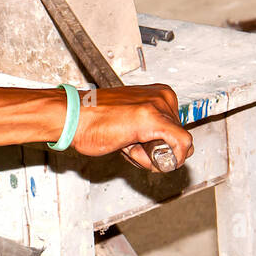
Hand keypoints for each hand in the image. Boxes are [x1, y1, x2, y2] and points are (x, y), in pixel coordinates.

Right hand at [70, 84, 193, 171]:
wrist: (73, 117)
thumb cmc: (92, 120)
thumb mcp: (129, 121)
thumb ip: (149, 132)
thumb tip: (169, 151)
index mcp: (159, 93)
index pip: (176, 128)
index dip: (159, 145)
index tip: (138, 146)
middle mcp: (163, 96)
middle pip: (178, 136)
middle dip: (156, 150)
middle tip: (129, 147)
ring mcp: (160, 106)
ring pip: (178, 144)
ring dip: (153, 156)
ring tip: (127, 147)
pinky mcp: (156, 120)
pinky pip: (183, 144)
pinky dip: (175, 159)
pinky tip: (153, 162)